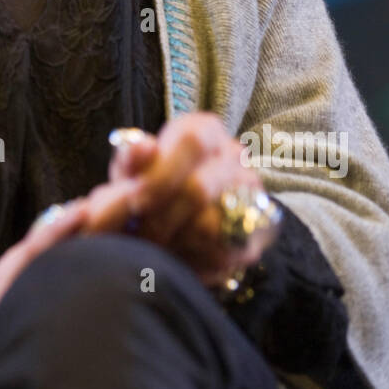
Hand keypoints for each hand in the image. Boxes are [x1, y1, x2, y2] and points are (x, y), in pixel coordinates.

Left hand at [77, 113, 280, 288]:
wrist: (181, 220)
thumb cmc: (151, 187)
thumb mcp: (132, 170)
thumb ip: (132, 158)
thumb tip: (143, 147)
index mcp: (205, 130)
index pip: (195, 143)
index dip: (163, 175)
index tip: (136, 200)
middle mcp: (234, 157)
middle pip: (201, 188)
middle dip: (160, 216)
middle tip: (137, 232)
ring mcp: (251, 193)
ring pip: (210, 225)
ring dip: (173, 240)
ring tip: (152, 245)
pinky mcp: (256, 233)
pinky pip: (222, 251)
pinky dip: (191, 258)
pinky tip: (174, 255)